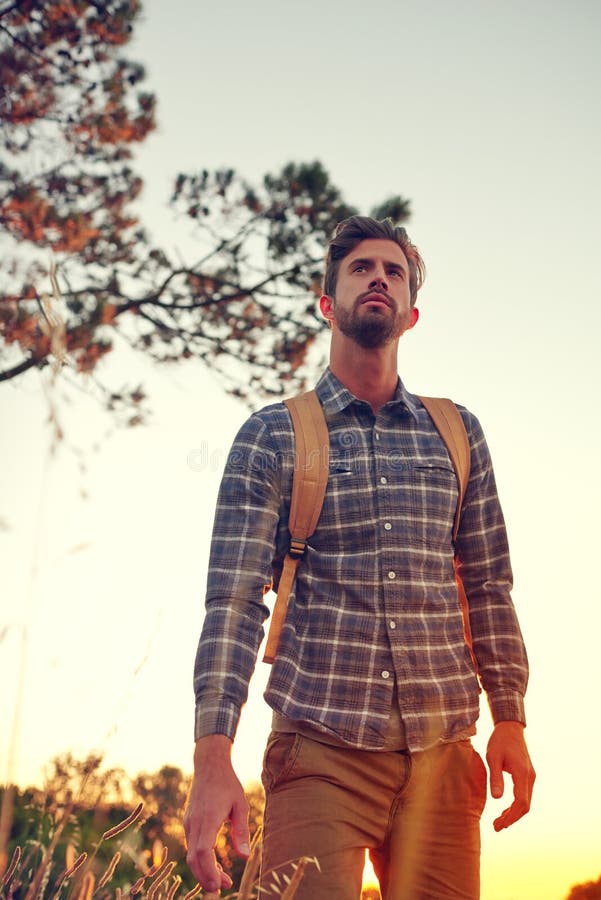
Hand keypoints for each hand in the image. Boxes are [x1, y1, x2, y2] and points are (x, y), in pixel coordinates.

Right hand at [184, 735, 250, 892]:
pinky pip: (192, 845)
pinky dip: (201, 859)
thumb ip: (241, 831)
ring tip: (222, 879)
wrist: (209, 765)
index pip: (203, 852)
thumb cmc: (227, 783)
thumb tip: (245, 857)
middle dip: (206, 877)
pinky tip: (214, 863)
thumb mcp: (241, 804)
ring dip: (204, 869)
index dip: (209, 871)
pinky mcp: (188, 822)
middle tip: (222, 888)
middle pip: (193, 859)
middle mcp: (194, 823)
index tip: (219, 885)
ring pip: (191, 854)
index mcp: (208, 818)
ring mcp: (189, 822)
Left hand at [486, 720, 534, 830]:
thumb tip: (497, 799)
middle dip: (512, 818)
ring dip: (514, 813)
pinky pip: (524, 795)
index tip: (499, 824)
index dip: (511, 817)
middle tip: (496, 827)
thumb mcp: (493, 757)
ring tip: (499, 822)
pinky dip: (516, 805)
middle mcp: (530, 777)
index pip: (521, 803)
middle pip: (525, 806)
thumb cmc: (499, 741)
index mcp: (522, 774)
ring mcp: (530, 777)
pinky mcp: (527, 776)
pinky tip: (505, 810)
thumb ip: (496, 778)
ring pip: (526, 802)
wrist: (510, 728)